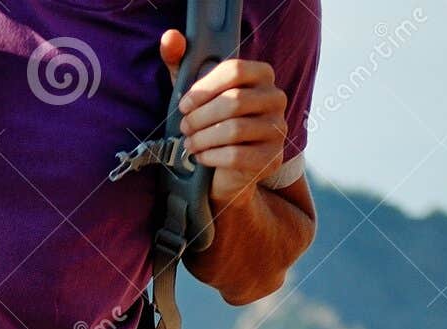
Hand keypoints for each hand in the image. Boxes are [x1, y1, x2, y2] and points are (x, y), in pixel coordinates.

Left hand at [161, 31, 288, 206]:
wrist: (228, 170)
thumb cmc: (211, 124)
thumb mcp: (196, 94)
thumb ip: (181, 64)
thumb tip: (169, 39)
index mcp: (262, 75)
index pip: (234, 71)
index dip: (204, 89)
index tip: (183, 105)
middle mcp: (276, 99)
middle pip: (234, 101)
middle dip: (200, 118)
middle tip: (184, 128)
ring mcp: (277, 129)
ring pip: (234, 130)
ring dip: (203, 139)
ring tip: (189, 143)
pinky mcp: (271, 158)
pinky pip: (236, 156)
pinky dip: (212, 157)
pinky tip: (201, 157)